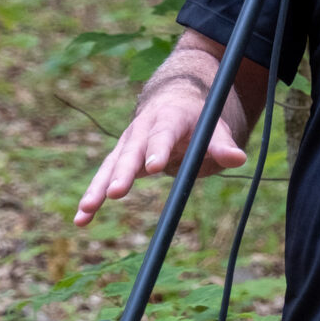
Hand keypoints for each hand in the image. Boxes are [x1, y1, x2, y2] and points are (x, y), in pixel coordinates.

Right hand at [74, 88, 245, 226]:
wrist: (174, 100)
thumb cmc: (198, 119)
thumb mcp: (213, 128)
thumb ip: (222, 145)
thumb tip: (238, 158)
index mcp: (169, 117)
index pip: (163, 133)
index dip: (158, 149)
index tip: (153, 168)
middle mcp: (143, 128)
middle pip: (131, 150)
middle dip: (122, 172)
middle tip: (115, 193)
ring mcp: (128, 143)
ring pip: (111, 165)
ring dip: (98, 187)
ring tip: (86, 211)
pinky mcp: (120, 158)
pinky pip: (104, 177)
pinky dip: (93, 197)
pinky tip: (81, 220)